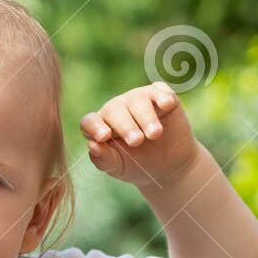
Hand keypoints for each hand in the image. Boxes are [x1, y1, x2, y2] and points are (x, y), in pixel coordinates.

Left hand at [80, 82, 202, 189]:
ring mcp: (138, 99)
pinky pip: (160, 90)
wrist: (167, 167)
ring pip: (137, 99)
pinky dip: (163, 96)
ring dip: (146, 117)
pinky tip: (166, 105)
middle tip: (136, 142)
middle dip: (125, 125)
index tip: (104, 136)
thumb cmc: (136, 166)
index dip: (95, 127)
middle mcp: (117, 109)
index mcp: (100, 126)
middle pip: (114, 109)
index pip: (90, 121)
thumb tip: (93, 145)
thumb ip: (104, 159)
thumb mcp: (118, 167)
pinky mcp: (160, 96)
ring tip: (154, 134)